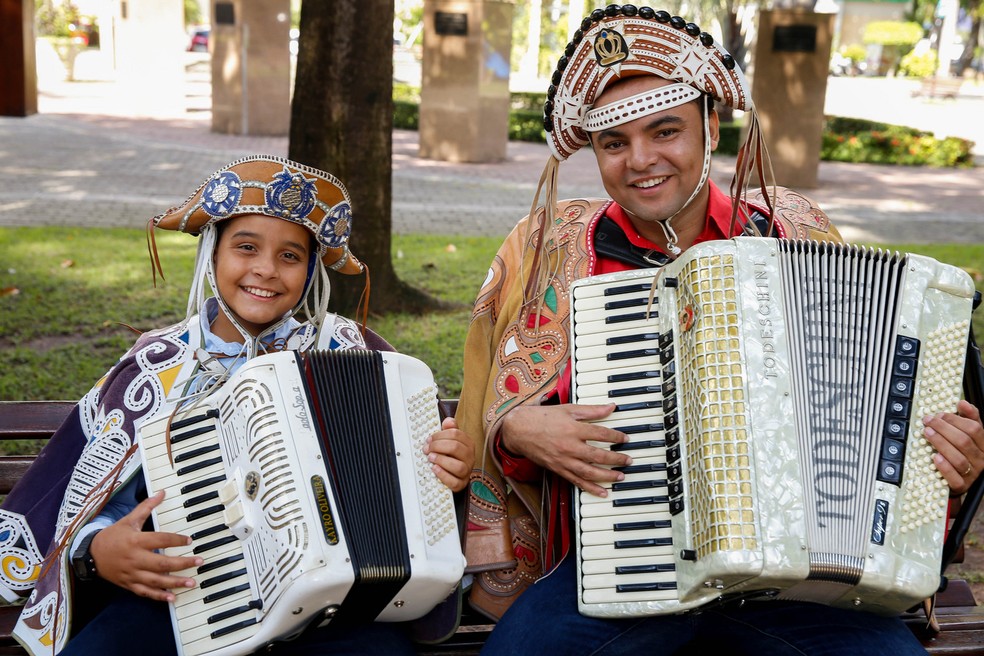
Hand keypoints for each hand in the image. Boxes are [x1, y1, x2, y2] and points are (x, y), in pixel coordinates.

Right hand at [89, 490, 202, 601]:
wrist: (90, 554)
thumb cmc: (113, 536)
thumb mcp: (129, 519)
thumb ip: (147, 507)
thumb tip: (161, 492)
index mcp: (136, 541)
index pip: (160, 540)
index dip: (176, 540)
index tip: (189, 540)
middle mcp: (135, 559)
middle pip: (161, 563)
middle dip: (182, 563)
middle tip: (199, 562)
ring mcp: (132, 573)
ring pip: (156, 581)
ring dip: (175, 582)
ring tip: (191, 583)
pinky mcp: (129, 584)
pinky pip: (145, 592)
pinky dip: (159, 596)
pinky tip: (172, 598)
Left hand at [425, 417, 473, 492]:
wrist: (455, 474)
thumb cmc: (452, 455)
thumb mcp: (451, 441)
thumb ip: (450, 430)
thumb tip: (448, 421)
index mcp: (468, 444)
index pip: (456, 434)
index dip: (440, 435)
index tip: (429, 439)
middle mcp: (470, 457)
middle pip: (456, 448)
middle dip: (438, 446)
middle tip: (427, 448)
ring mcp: (466, 471)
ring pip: (458, 466)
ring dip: (442, 460)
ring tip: (431, 458)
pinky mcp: (461, 484)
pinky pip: (454, 482)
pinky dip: (443, 475)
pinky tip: (435, 469)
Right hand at [499, 403, 629, 496]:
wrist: (518, 429)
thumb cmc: (541, 417)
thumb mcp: (567, 409)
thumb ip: (591, 410)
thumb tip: (610, 407)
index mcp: (573, 428)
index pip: (601, 434)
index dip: (616, 436)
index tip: (625, 438)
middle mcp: (569, 446)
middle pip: (598, 455)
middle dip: (616, 459)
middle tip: (628, 460)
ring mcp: (563, 460)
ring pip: (589, 472)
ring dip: (607, 476)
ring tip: (620, 476)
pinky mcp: (557, 469)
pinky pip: (576, 481)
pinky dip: (590, 488)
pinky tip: (602, 492)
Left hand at [924, 400, 983, 495]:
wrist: (962, 479)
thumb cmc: (964, 453)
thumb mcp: (970, 435)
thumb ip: (969, 418)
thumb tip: (963, 403)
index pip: (974, 429)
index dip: (955, 419)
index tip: (939, 414)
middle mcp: (980, 459)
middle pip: (964, 441)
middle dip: (943, 428)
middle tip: (928, 421)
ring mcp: (972, 474)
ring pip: (958, 458)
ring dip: (940, 443)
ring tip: (927, 433)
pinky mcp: (962, 486)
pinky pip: (954, 478)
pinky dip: (944, 467)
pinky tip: (935, 457)